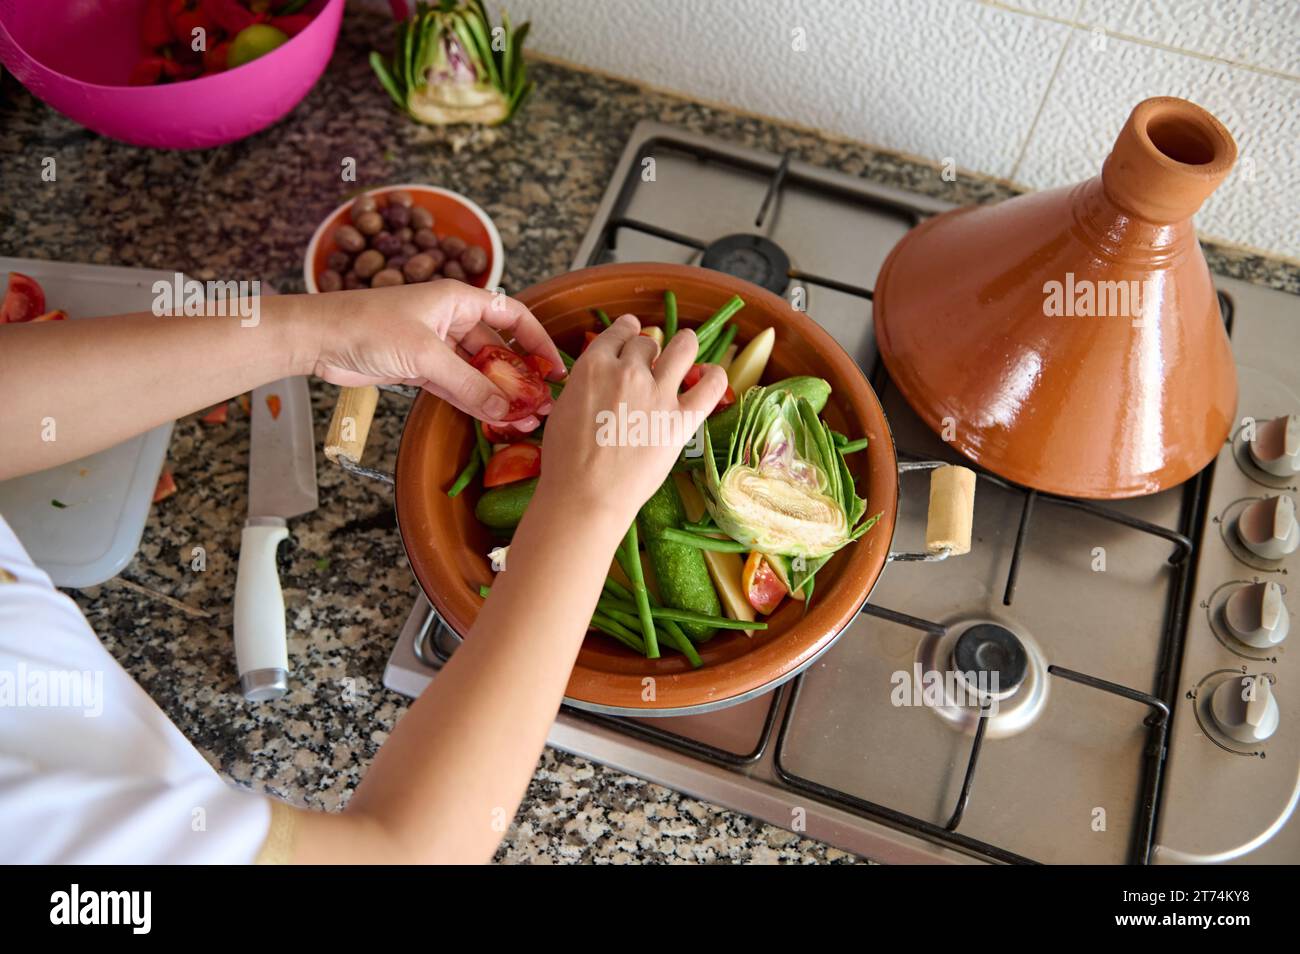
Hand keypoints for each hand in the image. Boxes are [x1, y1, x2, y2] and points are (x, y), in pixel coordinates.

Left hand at [308, 281, 563, 431]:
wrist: (319, 338)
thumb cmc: (368, 326)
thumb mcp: (424, 355)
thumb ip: (467, 384)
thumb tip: (505, 410)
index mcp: (458, 299)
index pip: (513, 315)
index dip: (537, 340)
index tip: (553, 368)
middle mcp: (451, 320)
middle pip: (498, 348)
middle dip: (519, 377)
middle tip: (540, 404)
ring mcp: (436, 346)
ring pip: (477, 372)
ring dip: (498, 394)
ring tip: (522, 419)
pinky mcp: (420, 369)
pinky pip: (456, 386)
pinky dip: (473, 401)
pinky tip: (492, 419)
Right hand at [536, 314, 726, 525]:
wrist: (585, 495)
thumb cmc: (565, 460)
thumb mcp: (564, 407)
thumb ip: (587, 384)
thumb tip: (600, 380)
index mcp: (594, 365)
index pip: (618, 333)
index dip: (627, 333)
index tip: (631, 334)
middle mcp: (629, 371)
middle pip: (647, 342)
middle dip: (648, 351)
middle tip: (648, 366)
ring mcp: (659, 394)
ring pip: (684, 347)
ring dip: (684, 346)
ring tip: (685, 354)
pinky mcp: (682, 420)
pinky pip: (712, 385)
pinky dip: (714, 375)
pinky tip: (708, 376)